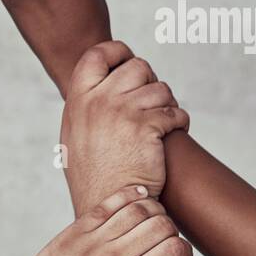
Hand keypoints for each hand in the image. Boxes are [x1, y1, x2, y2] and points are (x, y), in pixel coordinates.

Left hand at [2, 187, 192, 255]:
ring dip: (152, 212)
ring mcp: (88, 244)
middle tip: (165, 241)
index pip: (175, 250)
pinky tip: (139, 199)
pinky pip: (106, 205)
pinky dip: (129, 197)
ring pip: (135, 209)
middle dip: (171, 231)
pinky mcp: (71, 234)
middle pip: (160, 225)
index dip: (184, 252)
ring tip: (152, 223)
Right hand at [62, 41, 190, 212]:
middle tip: (151, 104)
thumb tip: (107, 81)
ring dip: (167, 105)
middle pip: (138, 67)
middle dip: (150, 83)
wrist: (107, 203)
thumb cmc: (94, 174)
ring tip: (160, 125)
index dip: (119, 52)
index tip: (129, 62)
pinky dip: (179, 122)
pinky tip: (171, 134)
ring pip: (161, 89)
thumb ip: (87, 105)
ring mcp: (122, 112)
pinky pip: (175, 111)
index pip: (97, 54)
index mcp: (78, 100)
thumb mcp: (76, 134)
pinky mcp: (147, 127)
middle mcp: (98, 101)